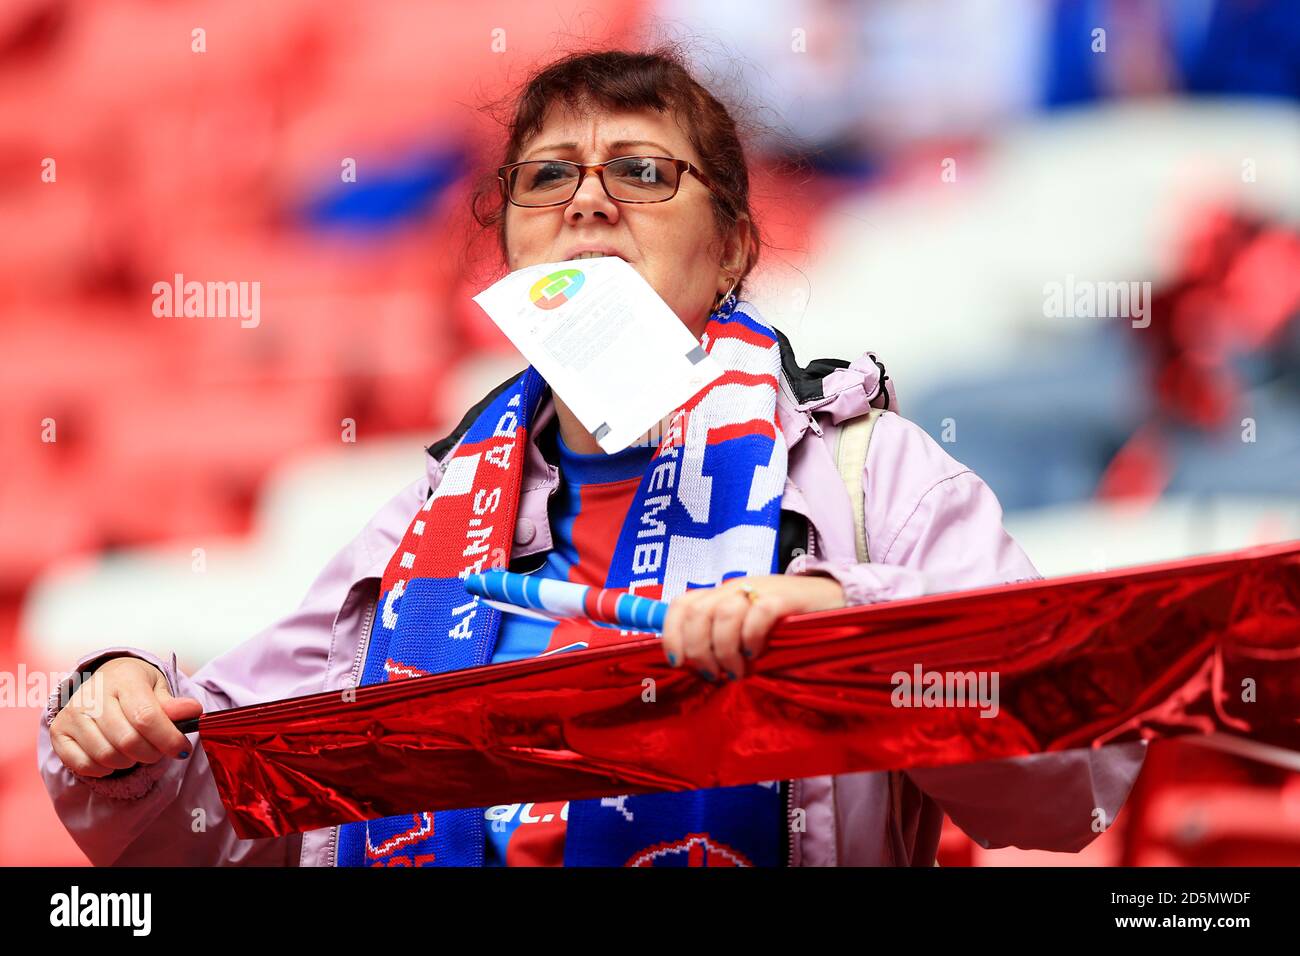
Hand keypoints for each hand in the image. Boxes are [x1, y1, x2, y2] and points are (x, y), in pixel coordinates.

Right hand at [49, 657, 202, 777]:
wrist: (104, 680)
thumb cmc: (136, 687)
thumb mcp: (158, 688)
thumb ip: (173, 704)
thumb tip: (193, 711)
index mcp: (124, 679)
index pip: (146, 717)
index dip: (168, 739)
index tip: (182, 750)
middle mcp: (93, 695)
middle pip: (127, 741)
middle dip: (151, 753)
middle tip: (158, 751)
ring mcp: (72, 714)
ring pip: (106, 756)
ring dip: (129, 762)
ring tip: (136, 751)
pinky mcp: (59, 732)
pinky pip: (84, 765)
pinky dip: (104, 769)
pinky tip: (114, 757)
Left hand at [660, 574, 844, 680]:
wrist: (836, 599)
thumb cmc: (788, 621)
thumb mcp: (748, 626)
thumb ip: (723, 638)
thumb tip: (696, 667)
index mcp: (721, 594)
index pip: (682, 604)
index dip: (671, 633)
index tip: (677, 662)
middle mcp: (735, 588)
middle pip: (698, 612)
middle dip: (698, 649)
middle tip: (712, 674)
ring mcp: (760, 590)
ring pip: (723, 613)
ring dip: (724, 650)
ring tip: (735, 672)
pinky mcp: (784, 599)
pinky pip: (758, 614)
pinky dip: (750, 638)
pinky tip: (756, 654)